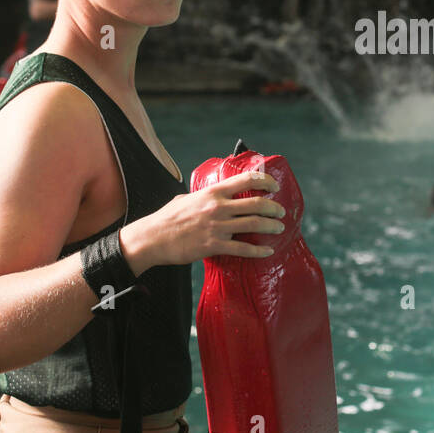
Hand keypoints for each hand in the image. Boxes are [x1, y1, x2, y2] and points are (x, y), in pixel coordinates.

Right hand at [125, 170, 284, 268]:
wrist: (152, 238)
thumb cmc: (167, 218)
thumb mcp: (186, 198)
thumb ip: (203, 196)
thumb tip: (212, 195)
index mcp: (212, 192)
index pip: (245, 180)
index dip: (265, 181)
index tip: (275, 185)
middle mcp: (217, 207)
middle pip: (256, 204)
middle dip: (273, 207)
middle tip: (281, 211)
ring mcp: (216, 227)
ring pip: (254, 224)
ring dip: (271, 227)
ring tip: (279, 229)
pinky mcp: (213, 246)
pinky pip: (242, 249)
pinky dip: (258, 251)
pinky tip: (267, 252)